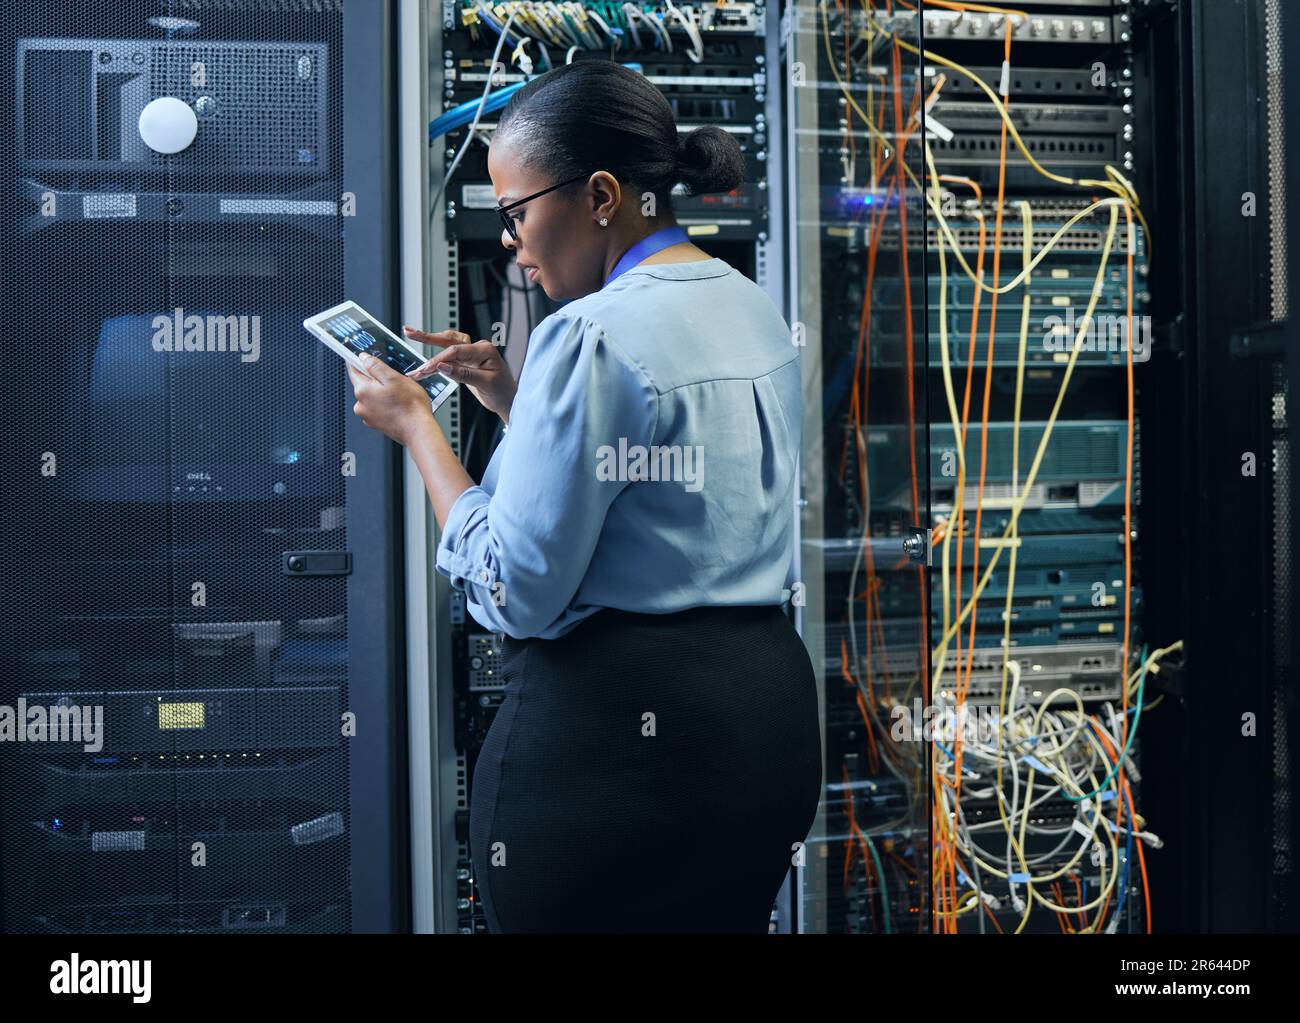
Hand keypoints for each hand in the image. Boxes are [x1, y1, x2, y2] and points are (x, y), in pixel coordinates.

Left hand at [347, 353, 435, 447]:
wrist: (418, 431)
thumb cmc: (410, 407)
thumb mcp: (394, 378)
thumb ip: (375, 366)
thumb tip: (363, 358)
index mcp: (362, 391)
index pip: (353, 370)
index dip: (357, 361)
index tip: (361, 358)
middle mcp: (361, 405)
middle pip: (364, 384)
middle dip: (376, 380)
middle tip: (394, 380)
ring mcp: (368, 416)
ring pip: (372, 397)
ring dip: (382, 393)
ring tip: (399, 395)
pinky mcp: (376, 424)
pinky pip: (377, 408)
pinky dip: (385, 405)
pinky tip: (398, 405)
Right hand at [402, 326, 517, 422]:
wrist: (509, 401)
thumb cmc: (503, 392)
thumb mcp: (485, 383)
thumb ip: (463, 374)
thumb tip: (442, 366)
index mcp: (484, 350)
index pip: (456, 351)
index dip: (439, 360)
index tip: (426, 369)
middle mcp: (477, 348)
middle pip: (449, 340)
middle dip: (428, 337)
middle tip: (409, 332)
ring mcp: (471, 354)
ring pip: (447, 345)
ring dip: (429, 341)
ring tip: (411, 334)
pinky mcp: (466, 361)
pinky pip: (449, 356)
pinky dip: (436, 358)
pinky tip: (425, 360)